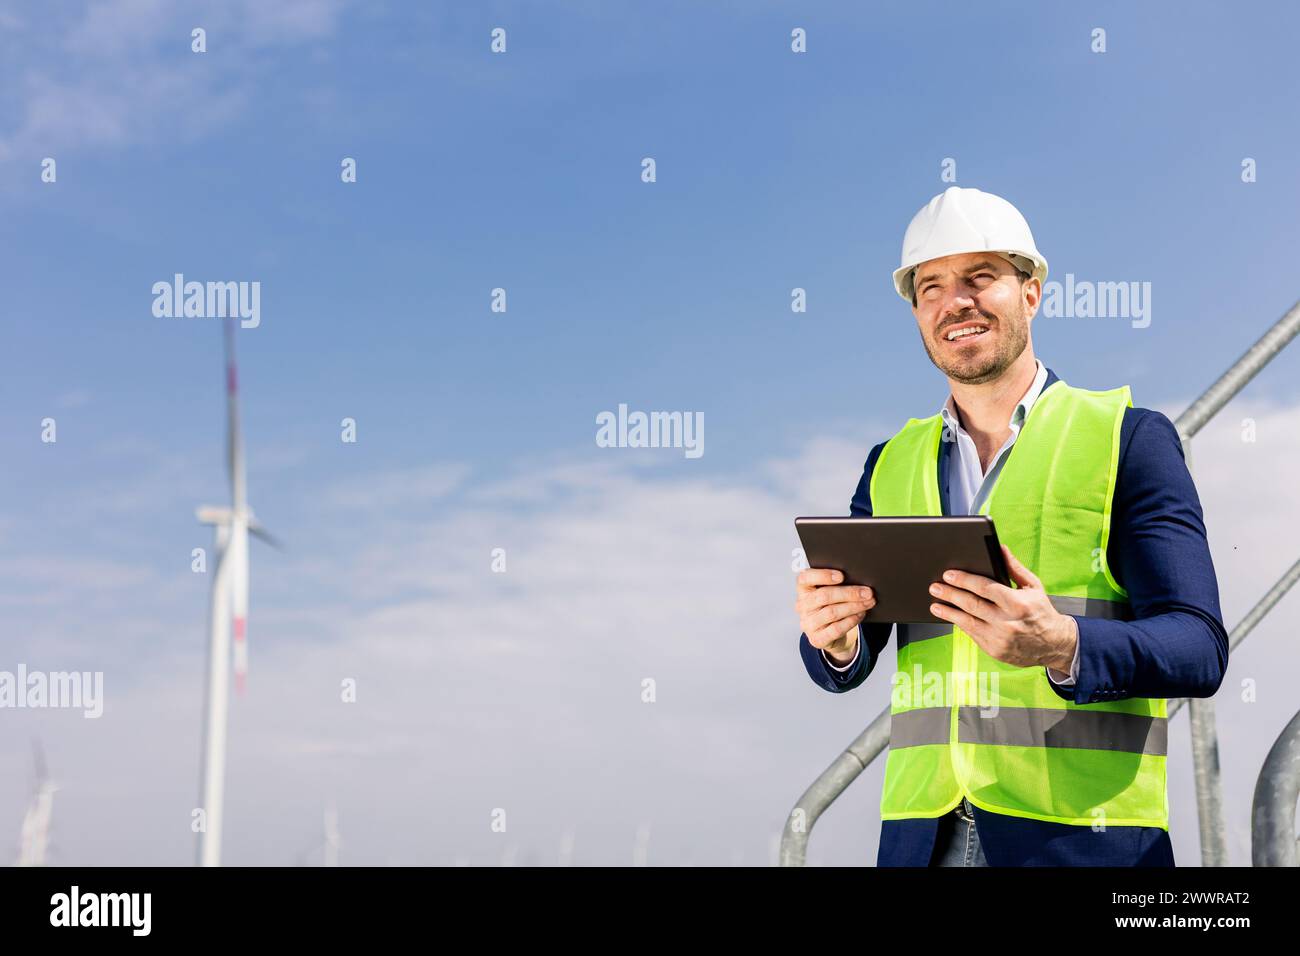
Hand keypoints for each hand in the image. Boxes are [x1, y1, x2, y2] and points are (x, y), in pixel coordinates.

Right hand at [795, 568, 875, 664]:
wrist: (830, 633)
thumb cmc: (832, 605)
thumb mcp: (831, 591)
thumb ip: (838, 583)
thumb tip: (858, 579)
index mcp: (803, 589)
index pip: (804, 578)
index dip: (822, 575)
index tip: (841, 576)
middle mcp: (802, 606)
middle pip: (823, 596)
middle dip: (849, 593)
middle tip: (867, 592)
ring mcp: (808, 623)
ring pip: (831, 612)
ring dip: (853, 607)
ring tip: (868, 602)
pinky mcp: (816, 638)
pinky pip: (835, 629)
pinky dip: (851, 620)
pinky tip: (861, 614)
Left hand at [925, 544, 1077, 670]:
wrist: (1054, 645)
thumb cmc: (1041, 611)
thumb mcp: (1033, 586)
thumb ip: (1014, 568)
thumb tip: (1000, 548)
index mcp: (1018, 603)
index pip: (985, 588)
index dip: (964, 580)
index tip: (949, 574)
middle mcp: (1008, 622)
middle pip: (972, 605)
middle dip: (950, 594)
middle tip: (935, 586)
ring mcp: (1000, 638)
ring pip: (967, 622)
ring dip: (948, 612)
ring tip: (935, 605)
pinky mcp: (995, 651)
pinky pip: (972, 635)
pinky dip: (960, 624)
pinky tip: (950, 616)